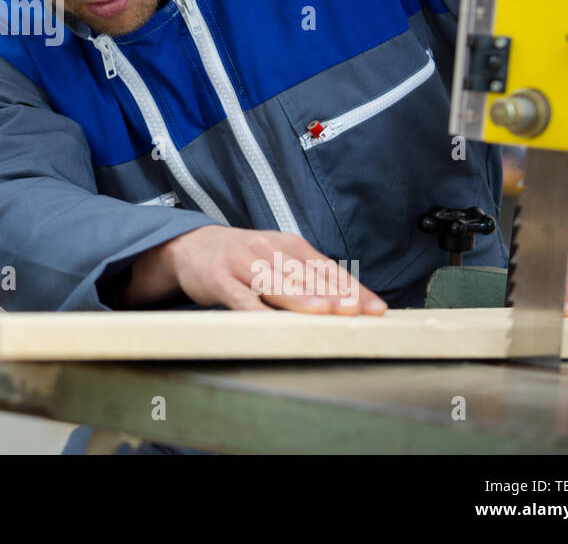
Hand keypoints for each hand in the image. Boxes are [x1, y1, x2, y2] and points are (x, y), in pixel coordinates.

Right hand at [125, 224, 386, 314]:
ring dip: (301, 299)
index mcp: (289, 244)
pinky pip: (240, 298)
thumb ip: (307, 276)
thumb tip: (348, 302)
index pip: (327, 269)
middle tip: (356, 311)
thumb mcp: (276, 257)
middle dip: (333, 294)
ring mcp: (242, 263)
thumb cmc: (243, 257)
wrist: (191, 245)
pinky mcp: (218, 279)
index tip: (376, 309)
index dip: (352, 289)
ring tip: (323, 312)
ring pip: (276, 284)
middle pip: (306, 277)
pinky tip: (271, 323)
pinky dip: (256, 311)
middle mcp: (267, 250)